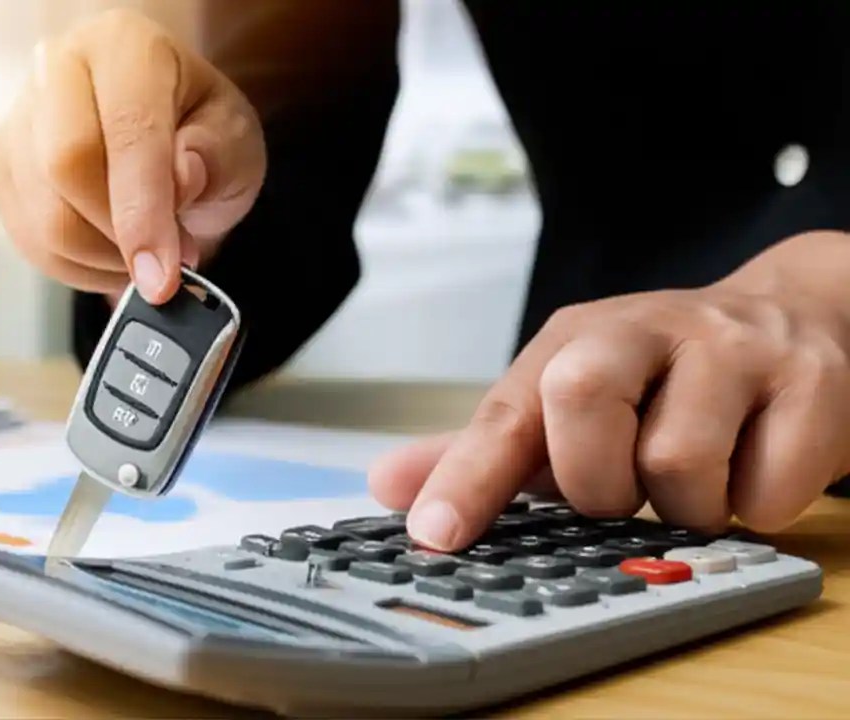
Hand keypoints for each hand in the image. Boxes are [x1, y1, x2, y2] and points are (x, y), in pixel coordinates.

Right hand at [0, 8, 265, 304]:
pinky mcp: (5, 172)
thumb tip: (180, 178)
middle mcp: (59, 71)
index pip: (125, 129)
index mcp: (123, 46)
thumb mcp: (234, 137)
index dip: (144, 210)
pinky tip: (113, 258)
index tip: (162, 272)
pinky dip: (78, 268)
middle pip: (65, 167)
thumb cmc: (200, 131)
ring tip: (146, 258)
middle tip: (162, 266)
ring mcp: (21, 122)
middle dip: (117, 237)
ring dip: (101, 259)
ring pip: (43, 216)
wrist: (166, 139)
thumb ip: (215, 154)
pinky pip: (31, 241)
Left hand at [368, 231, 849, 549]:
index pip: (506, 410)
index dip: (466, 477)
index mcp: (575, 339)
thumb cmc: (663, 378)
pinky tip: (751, 473)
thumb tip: (390, 486)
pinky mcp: (811, 385)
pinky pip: (767, 491)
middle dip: (591, 481)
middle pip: (579, 400)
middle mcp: (647, 329)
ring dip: (679, 508)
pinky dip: (754, 509)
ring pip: (677, 463)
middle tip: (616, 495)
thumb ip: (484, 447)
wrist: (795, 318)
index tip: (435, 536)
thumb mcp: (567, 400)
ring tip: (692, 486)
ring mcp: (733, 351)